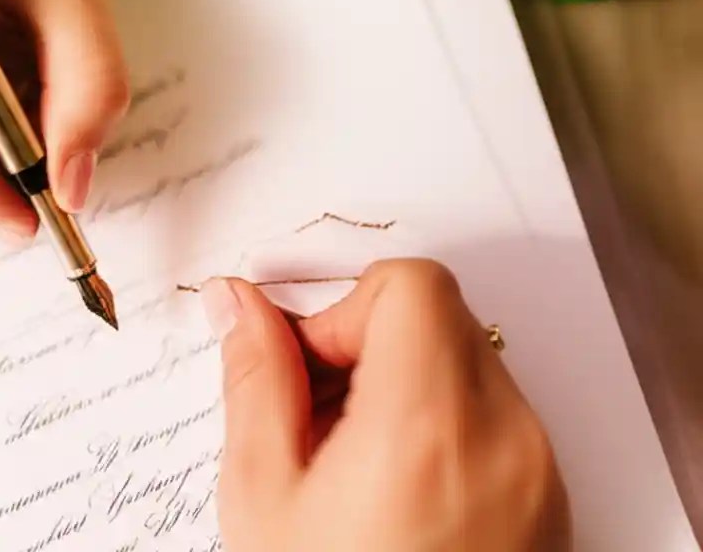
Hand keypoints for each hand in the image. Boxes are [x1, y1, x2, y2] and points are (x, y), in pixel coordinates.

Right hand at [201, 259, 570, 550]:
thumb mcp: (263, 495)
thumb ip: (253, 379)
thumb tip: (240, 306)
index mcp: (428, 428)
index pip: (410, 286)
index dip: (341, 308)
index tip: (305, 362)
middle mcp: (505, 441)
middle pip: (440, 319)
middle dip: (365, 344)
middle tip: (313, 413)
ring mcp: (536, 474)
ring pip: (467, 365)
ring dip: (399, 386)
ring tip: (345, 463)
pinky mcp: (547, 501)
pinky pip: (495, 418)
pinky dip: (438, 426)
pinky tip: (386, 489)